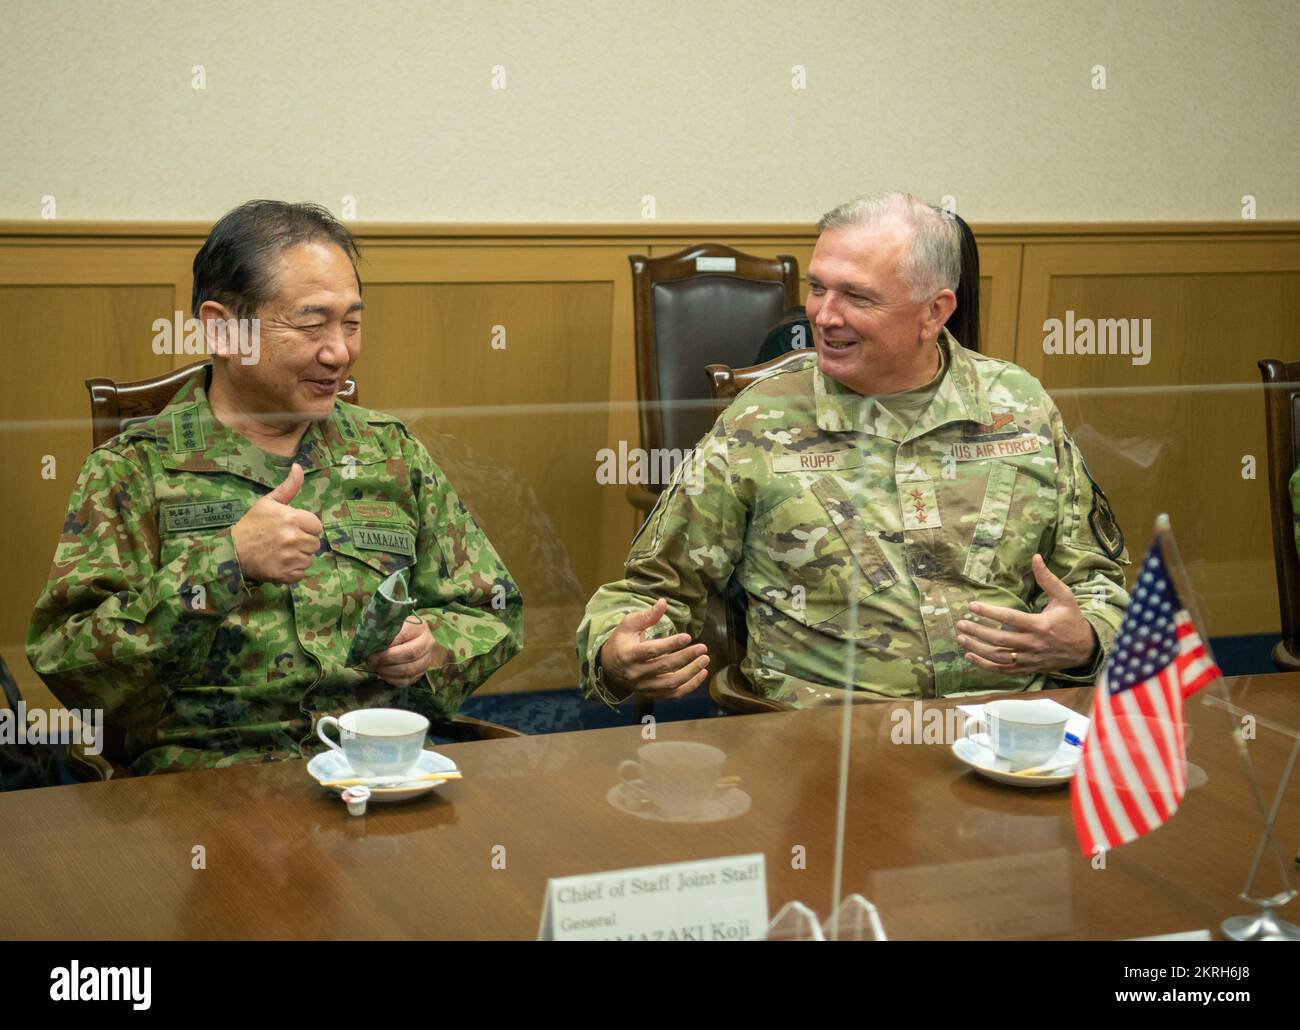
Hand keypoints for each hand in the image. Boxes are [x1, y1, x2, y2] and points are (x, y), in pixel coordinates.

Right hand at [230, 463, 322, 583]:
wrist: (232, 551)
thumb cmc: (252, 524)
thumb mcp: (268, 502)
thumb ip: (288, 487)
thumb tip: (298, 467)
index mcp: (291, 518)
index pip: (317, 525)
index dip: (307, 527)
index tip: (293, 528)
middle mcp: (293, 538)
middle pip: (314, 543)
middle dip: (303, 542)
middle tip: (285, 541)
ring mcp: (290, 557)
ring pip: (309, 558)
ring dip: (299, 557)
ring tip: (282, 552)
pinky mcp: (285, 574)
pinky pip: (301, 573)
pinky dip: (293, 571)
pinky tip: (280, 563)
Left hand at [368, 615, 435, 685]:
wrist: (409, 638)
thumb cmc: (395, 630)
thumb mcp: (390, 624)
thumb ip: (382, 630)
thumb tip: (366, 642)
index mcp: (420, 627)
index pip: (404, 634)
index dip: (387, 643)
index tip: (370, 649)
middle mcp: (428, 642)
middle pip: (410, 653)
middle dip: (387, 659)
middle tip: (371, 661)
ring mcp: (427, 659)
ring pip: (409, 669)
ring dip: (389, 671)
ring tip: (376, 668)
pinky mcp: (422, 673)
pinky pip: (408, 680)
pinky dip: (393, 680)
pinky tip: (383, 675)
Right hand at [599, 598, 709, 700]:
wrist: (609, 667)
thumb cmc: (621, 641)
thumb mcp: (629, 625)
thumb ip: (647, 616)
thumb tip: (663, 603)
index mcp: (629, 654)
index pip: (651, 650)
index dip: (670, 644)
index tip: (687, 636)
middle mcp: (636, 673)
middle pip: (664, 667)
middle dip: (686, 657)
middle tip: (703, 648)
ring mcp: (643, 686)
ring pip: (671, 683)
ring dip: (691, 673)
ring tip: (705, 660)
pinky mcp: (651, 694)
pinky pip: (673, 694)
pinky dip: (690, 686)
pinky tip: (701, 674)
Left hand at [955, 555, 1097, 674]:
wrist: (1086, 650)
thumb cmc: (1072, 620)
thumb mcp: (1064, 597)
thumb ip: (1048, 579)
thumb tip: (1035, 557)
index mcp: (1041, 625)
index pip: (1010, 618)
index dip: (990, 612)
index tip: (972, 606)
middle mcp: (1033, 644)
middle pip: (1000, 639)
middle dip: (978, 631)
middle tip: (960, 623)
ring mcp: (1029, 659)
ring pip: (999, 656)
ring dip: (977, 648)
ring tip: (961, 638)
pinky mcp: (1027, 669)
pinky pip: (1003, 670)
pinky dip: (985, 665)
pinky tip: (969, 656)